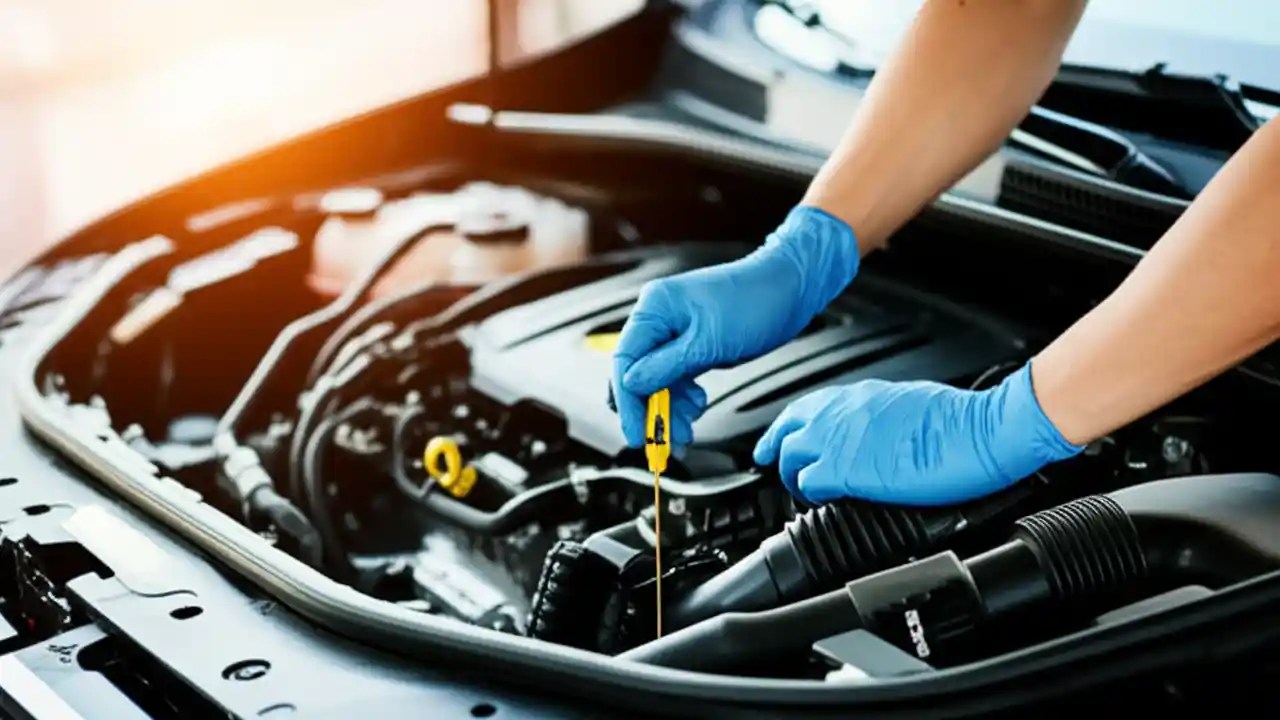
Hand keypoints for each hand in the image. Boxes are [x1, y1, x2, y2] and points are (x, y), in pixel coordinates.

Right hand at [613, 206, 860, 447]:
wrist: (790, 288)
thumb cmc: (755, 303)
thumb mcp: (708, 342)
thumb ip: (666, 366)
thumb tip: (630, 385)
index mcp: (654, 308)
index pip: (625, 361)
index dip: (629, 403)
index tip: (639, 435)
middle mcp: (658, 319)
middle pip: (638, 374)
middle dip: (651, 411)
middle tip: (664, 444)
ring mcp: (674, 332)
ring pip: (657, 381)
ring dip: (669, 410)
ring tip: (686, 432)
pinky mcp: (691, 344)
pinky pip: (675, 378)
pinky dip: (683, 398)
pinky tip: (696, 409)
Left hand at [752, 363, 1082, 505]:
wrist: (983, 431)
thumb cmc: (963, 421)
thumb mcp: (911, 406)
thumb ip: (883, 420)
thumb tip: (880, 435)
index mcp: (861, 396)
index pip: (806, 408)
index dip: (788, 429)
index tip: (780, 442)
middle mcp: (842, 412)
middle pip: (787, 431)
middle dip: (780, 454)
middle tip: (781, 473)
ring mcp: (840, 439)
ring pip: (789, 459)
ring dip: (795, 480)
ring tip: (807, 497)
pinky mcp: (846, 471)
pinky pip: (808, 486)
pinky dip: (811, 498)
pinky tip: (825, 505)